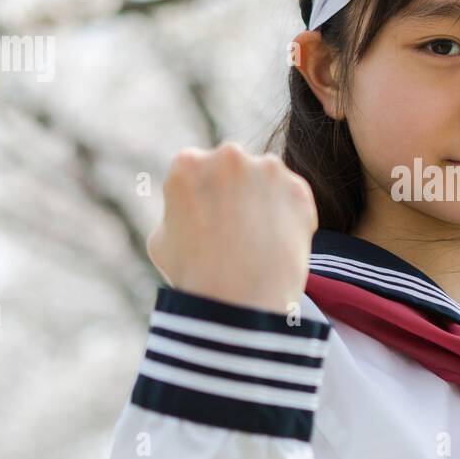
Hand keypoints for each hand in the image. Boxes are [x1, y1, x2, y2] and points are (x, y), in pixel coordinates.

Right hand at [146, 141, 317, 314]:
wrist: (240, 303)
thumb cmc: (194, 276)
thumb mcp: (161, 239)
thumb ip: (177, 209)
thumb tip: (190, 203)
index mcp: (188, 163)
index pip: (198, 171)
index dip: (205, 199)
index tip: (210, 223)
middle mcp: (229, 155)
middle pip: (234, 170)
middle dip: (237, 193)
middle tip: (238, 232)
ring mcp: (268, 169)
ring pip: (266, 181)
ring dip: (264, 202)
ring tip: (258, 242)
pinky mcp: (299, 189)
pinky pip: (293, 200)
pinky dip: (289, 219)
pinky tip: (278, 244)